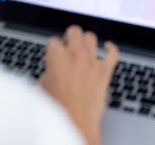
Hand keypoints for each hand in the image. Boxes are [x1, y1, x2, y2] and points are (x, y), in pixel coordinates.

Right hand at [40, 25, 118, 144]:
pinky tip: (107, 47)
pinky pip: (113, 52)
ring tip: (84, 47)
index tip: (53, 53)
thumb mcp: (42, 87)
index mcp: (56, 56)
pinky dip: (110, 48)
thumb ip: (48, 72)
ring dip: (86, 41)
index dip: (52, 48)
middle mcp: (75, 54)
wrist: (74, 122)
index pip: (53, 40)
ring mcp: (91, 61)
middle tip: (68, 45)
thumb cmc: (56, 109)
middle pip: (74, 31)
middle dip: (70, 37)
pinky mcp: (105, 71)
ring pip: (91, 37)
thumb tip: (52, 71)